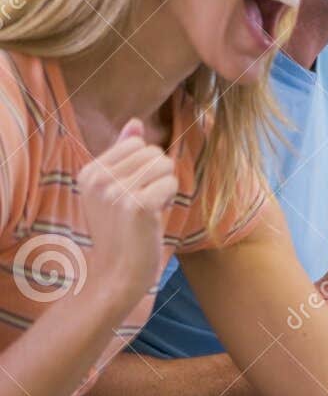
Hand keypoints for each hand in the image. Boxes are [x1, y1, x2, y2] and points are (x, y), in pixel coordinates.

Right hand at [80, 120, 178, 307]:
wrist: (117, 273)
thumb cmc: (122, 230)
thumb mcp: (116, 188)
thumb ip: (124, 154)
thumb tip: (135, 122)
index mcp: (89, 171)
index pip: (137, 144)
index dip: (145, 168)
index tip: (133, 193)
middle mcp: (97, 178)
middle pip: (154, 152)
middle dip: (158, 177)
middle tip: (142, 206)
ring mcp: (115, 191)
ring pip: (165, 165)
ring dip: (165, 188)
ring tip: (147, 211)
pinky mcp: (137, 205)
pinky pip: (171, 183)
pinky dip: (169, 199)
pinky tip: (154, 218)